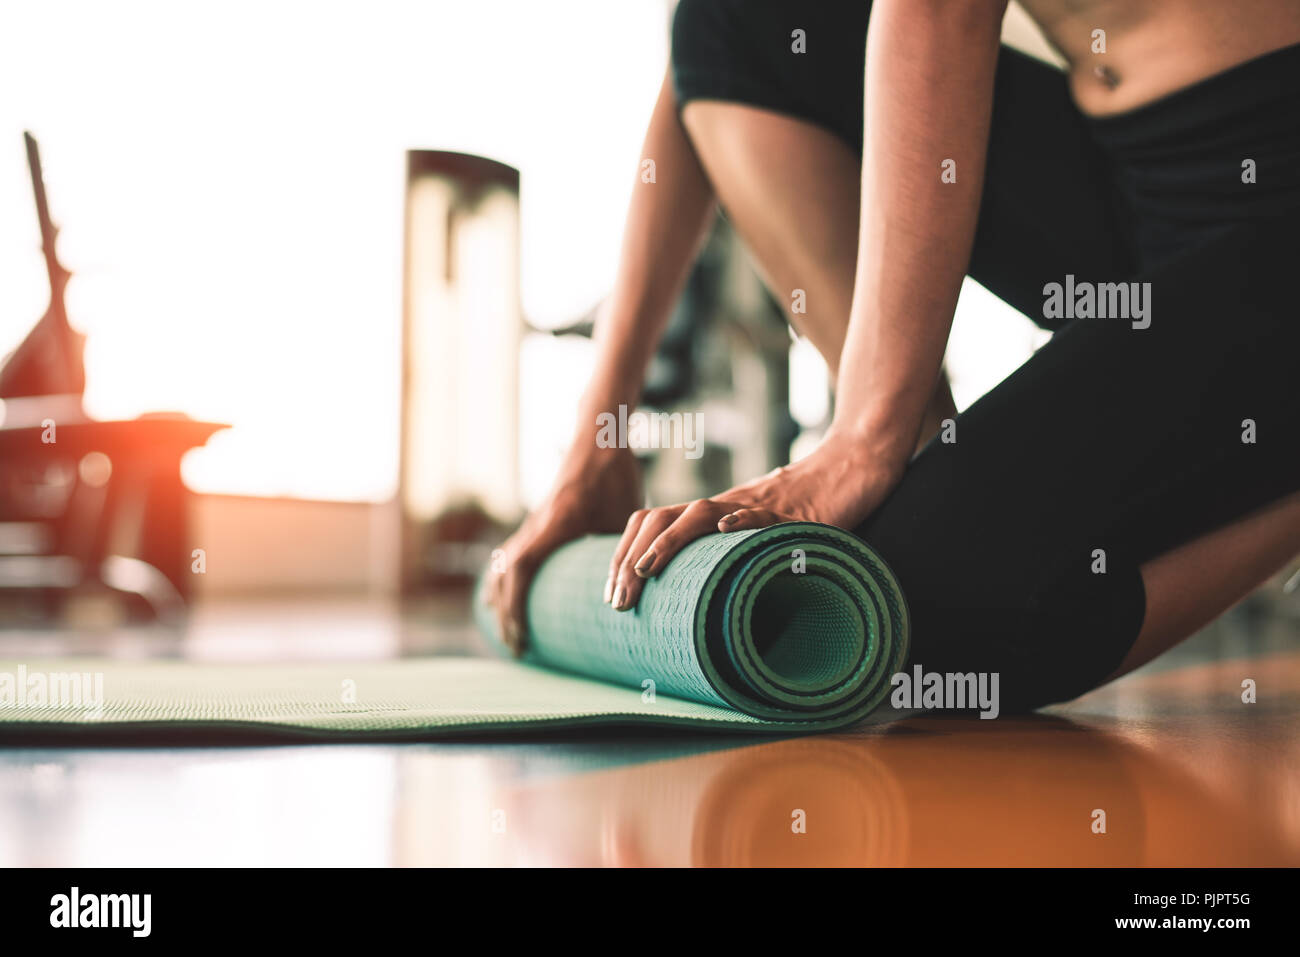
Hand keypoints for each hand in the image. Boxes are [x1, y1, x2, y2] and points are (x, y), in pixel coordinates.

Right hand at [486, 447, 641, 654]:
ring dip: (501, 600)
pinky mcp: (537, 521)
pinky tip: (501, 597)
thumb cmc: (616, 476)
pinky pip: (510, 555)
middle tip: (517, 649)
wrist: (600, 438)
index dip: (515, 605)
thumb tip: (634, 593)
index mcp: (555, 524)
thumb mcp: (627, 516)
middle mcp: (536, 525)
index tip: (520, 637)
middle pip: (504, 575)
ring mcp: (533, 523)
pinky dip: (502, 580)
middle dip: (506, 615)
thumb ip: (623, 554)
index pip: (521, 569)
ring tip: (506, 632)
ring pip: (502, 566)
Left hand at [606, 430, 901, 610]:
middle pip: (660, 519)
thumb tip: (702, 610)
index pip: (651, 525)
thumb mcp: (758, 542)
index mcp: (711, 517)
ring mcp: (755, 505)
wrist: (852, 468)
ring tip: (646, 571)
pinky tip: (723, 531)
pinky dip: (741, 520)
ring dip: (668, 543)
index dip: (624, 557)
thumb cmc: (807, 511)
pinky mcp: (792, 509)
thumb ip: (731, 561)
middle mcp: (724, 506)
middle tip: (620, 601)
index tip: (613, 598)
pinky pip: (762, 512)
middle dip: (631, 559)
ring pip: (698, 514)